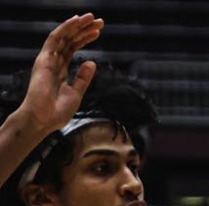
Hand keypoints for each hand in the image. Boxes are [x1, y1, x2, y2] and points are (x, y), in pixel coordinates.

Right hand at [15, 15, 101, 135]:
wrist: (43, 120)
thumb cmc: (57, 111)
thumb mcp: (76, 93)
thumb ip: (83, 78)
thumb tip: (92, 62)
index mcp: (60, 70)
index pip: (72, 49)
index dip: (85, 38)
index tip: (98, 31)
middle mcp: (53, 62)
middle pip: (70, 40)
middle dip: (84, 30)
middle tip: (100, 21)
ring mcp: (48, 60)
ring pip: (63, 37)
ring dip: (77, 25)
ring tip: (92, 17)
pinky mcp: (44, 59)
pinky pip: (55, 39)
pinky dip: (66, 28)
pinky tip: (76, 21)